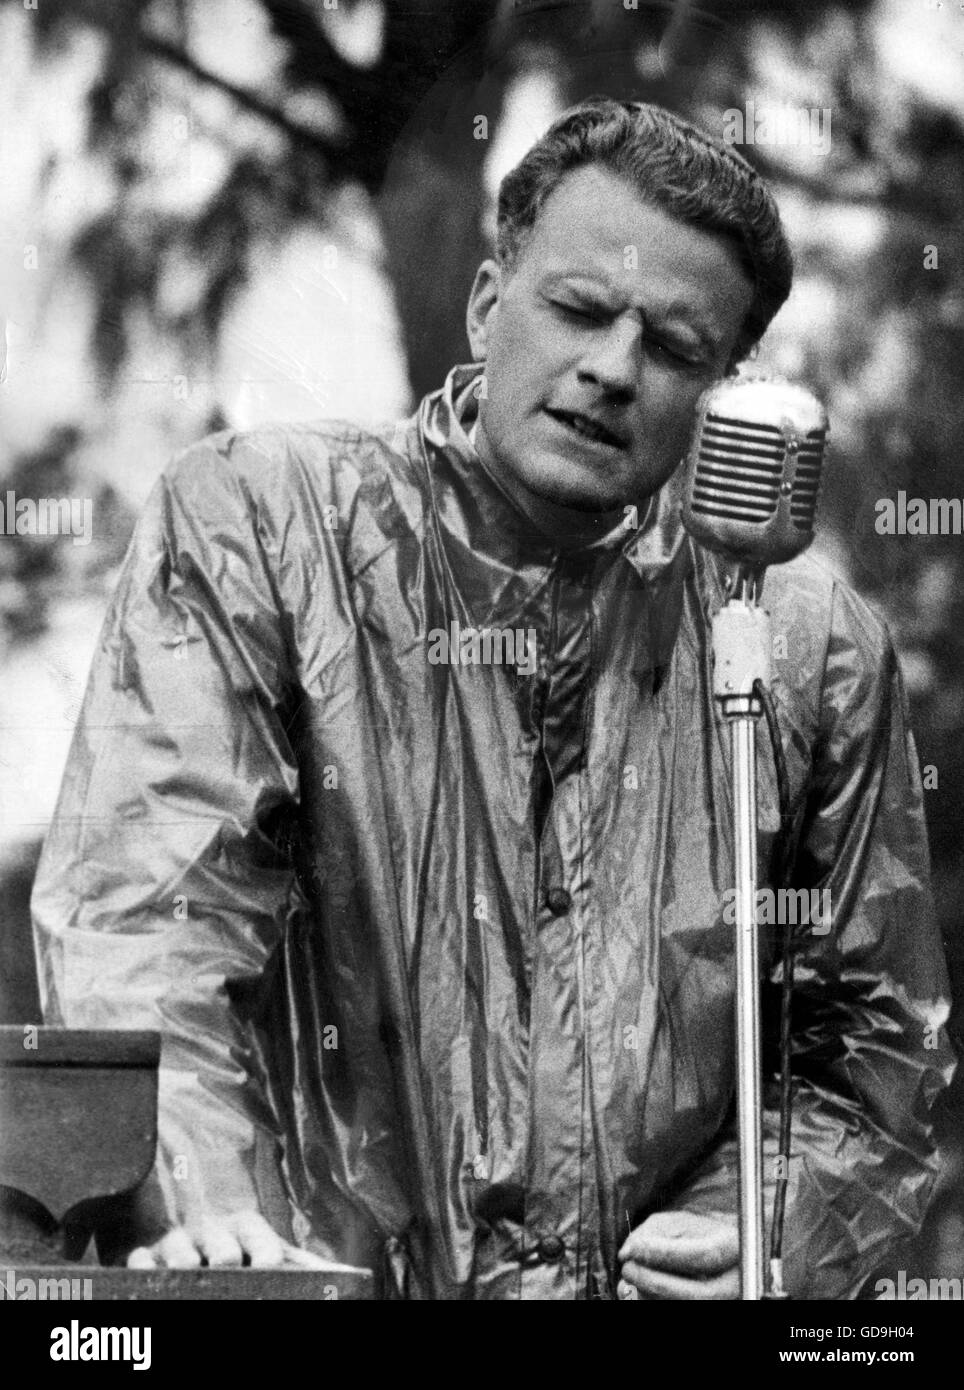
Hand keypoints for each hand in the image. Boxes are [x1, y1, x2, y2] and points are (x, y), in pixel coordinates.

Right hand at [126, 1210, 327, 1270]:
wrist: (180, 1221)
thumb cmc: (236, 1243)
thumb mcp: (268, 1247)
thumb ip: (302, 1262)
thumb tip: (346, 1278)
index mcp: (248, 1228)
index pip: (263, 1245)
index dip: (268, 1259)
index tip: (269, 1273)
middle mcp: (214, 1233)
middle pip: (224, 1254)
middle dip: (226, 1264)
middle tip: (227, 1275)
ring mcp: (177, 1243)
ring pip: (181, 1258)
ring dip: (185, 1270)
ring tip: (190, 1281)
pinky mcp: (143, 1254)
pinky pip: (139, 1264)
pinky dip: (143, 1273)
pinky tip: (150, 1282)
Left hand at [617, 1210, 739, 1299]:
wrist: (726, 1256)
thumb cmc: (699, 1234)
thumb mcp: (679, 1221)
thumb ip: (652, 1232)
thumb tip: (627, 1254)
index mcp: (735, 1247)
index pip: (703, 1256)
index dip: (663, 1255)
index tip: (632, 1250)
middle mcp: (738, 1281)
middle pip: (698, 1295)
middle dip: (655, 1284)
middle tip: (627, 1269)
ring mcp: (727, 1300)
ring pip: (686, 1306)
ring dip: (650, 1297)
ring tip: (632, 1279)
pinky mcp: (711, 1307)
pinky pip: (677, 1309)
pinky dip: (653, 1302)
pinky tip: (639, 1292)